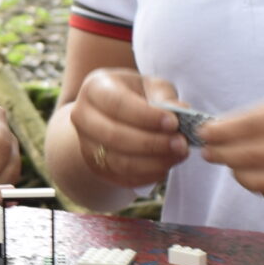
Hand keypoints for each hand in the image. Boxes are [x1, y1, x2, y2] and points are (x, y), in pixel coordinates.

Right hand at [68, 69, 191, 191]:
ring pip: (118, 161)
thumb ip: (165, 97)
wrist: (113, 114)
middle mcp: (83, 116)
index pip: (118, 104)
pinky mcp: (96, 167)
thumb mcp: (151, 87)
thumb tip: (180, 111)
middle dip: (152, 143)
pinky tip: (167, 166)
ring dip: (152, 162)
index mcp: (95, 88)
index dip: (146, 116)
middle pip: (114, 136)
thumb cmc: (137, 96)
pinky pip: (122, 178)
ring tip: (178, 155)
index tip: (173, 123)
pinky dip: (148, 175)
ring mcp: (86, 145)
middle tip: (181, 144)